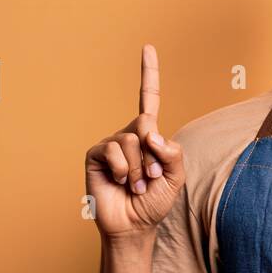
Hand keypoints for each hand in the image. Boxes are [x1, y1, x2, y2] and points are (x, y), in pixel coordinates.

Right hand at [85, 44, 185, 238]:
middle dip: (153, 155)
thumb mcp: (176, 177)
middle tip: (152, 178)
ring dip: (139, 169)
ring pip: (130, 141)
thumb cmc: (155, 201)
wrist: (134, 225)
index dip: (148, 73)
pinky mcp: (95, 154)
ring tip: (137, 186)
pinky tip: (120, 182)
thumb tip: (151, 132)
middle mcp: (129, 134)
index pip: (149, 99)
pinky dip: (122, 169)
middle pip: (145, 123)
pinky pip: (112, 150)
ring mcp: (111, 143)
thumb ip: (172, 152)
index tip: (147, 47)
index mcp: (150, 136)